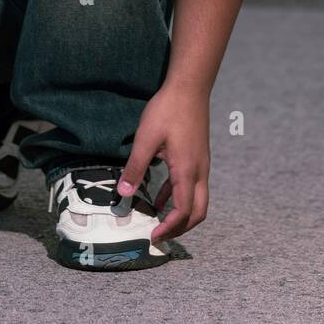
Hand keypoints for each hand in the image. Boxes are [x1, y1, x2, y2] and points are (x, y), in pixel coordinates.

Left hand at [116, 82, 210, 241]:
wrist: (189, 87)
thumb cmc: (168, 110)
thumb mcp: (146, 139)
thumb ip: (135, 167)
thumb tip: (122, 193)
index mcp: (187, 171)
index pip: (183, 211)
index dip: (169, 228)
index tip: (152, 236)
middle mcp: (199, 172)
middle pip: (198, 212)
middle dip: (181, 229)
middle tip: (160, 235)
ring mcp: (201, 164)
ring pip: (197, 200)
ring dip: (180, 214)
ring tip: (157, 221)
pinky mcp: (197, 157)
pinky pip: (191, 186)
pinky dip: (178, 197)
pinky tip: (159, 197)